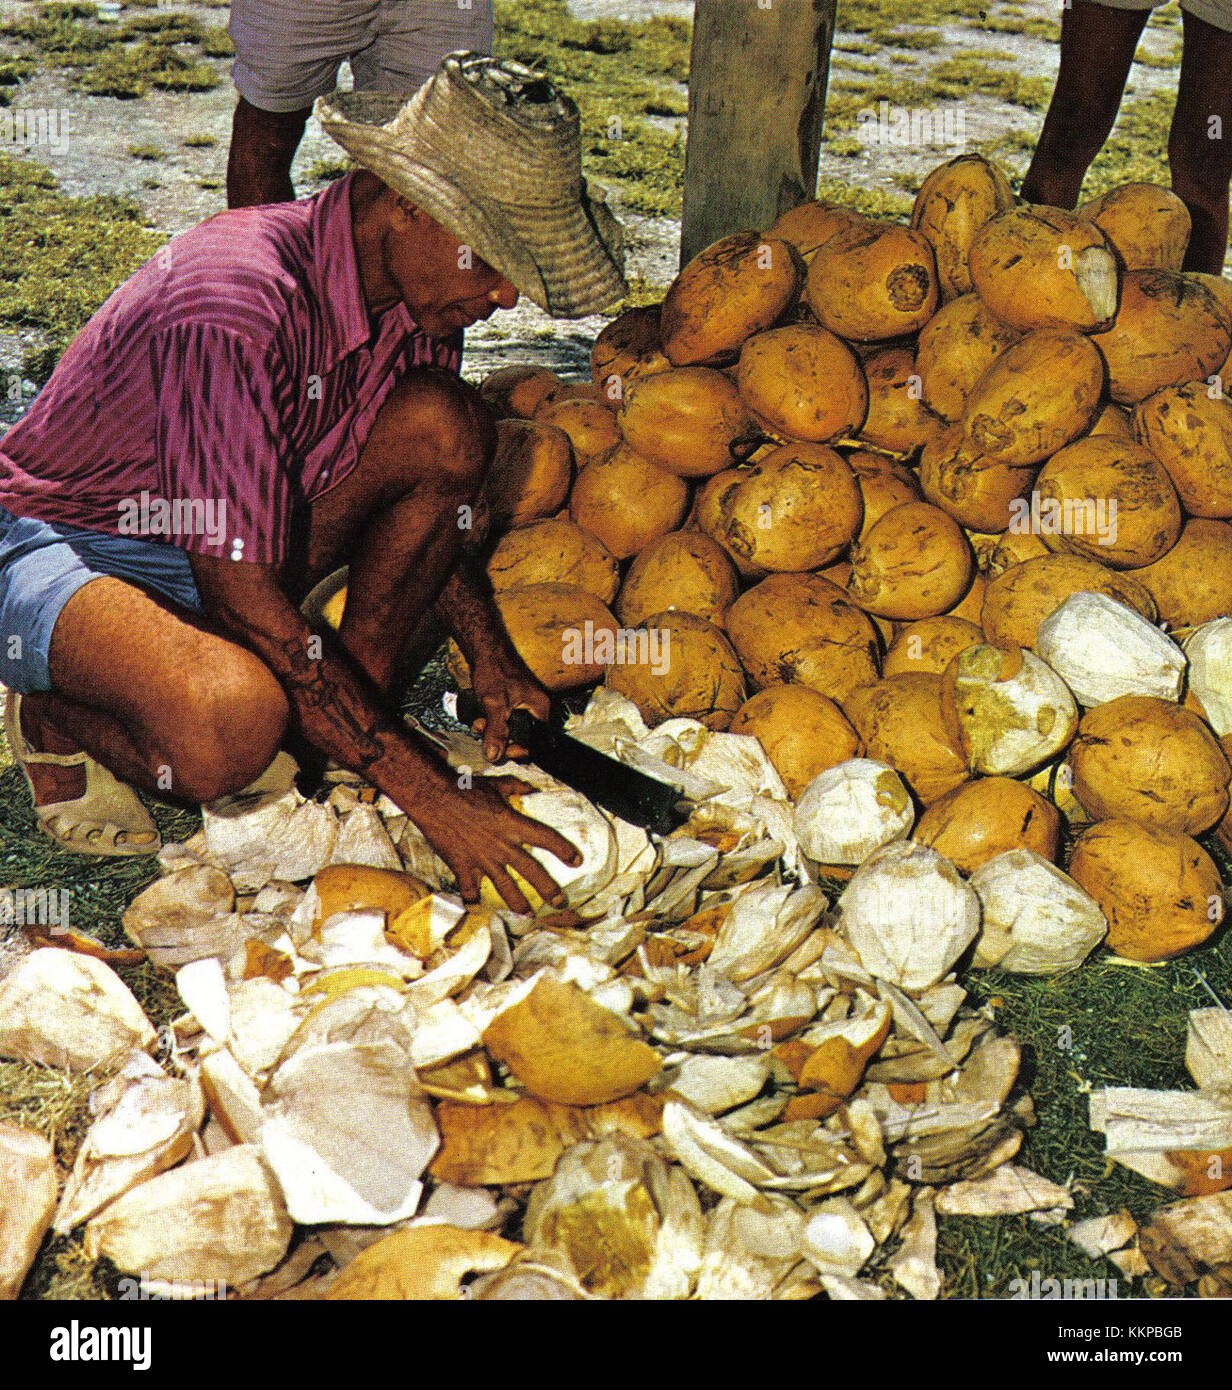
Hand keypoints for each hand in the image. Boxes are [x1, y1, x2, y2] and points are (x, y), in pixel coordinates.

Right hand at [415, 771, 581, 913]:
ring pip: (505, 887)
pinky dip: (472, 899)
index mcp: (512, 824)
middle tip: (559, 901)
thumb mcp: (495, 784)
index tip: (576, 860)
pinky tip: (476, 905)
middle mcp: (501, 846)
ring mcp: (482, 859)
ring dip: (518, 902)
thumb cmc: (464, 790)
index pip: (546, 838)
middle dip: (548, 888)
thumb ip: (516, 787)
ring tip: (527, 912)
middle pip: (532, 871)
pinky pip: (470, 889)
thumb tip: (531, 788)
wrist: (433, 799)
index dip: (564, 850)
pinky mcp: (463, 867)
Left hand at [468, 647, 550, 762]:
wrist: (485, 650)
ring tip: (480, 723)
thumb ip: (496, 731)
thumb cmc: (495, 669)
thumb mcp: (495, 704)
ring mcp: (523, 706)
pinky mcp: (512, 703)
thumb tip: (495, 755)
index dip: (518, 749)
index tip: (502, 750)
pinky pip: (505, 720)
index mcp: (539, 709)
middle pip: (522, 737)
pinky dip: (492, 722)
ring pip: (510, 729)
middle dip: (501, 739)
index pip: (536, 742)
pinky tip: (481, 717)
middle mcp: (534, 709)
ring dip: (493, 731)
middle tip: (486, 733)